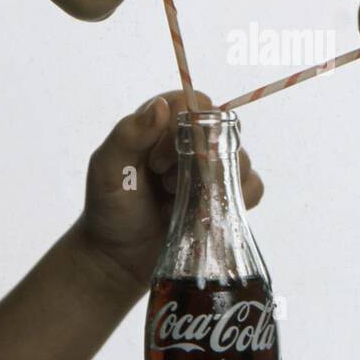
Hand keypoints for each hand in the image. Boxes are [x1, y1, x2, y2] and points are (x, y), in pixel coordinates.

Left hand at [77, 88, 264, 291]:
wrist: (119, 256)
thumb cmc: (109, 207)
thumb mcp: (106, 169)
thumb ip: (127, 135)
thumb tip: (160, 106)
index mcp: (162, 123)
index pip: (194, 103)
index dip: (184, 130)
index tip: (157, 164)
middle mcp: (192, 140)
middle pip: (223, 129)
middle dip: (201, 160)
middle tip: (167, 187)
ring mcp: (212, 168)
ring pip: (241, 158)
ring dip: (214, 183)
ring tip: (180, 202)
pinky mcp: (226, 195)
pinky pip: (252, 188)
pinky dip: (236, 200)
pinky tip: (204, 214)